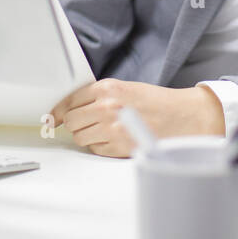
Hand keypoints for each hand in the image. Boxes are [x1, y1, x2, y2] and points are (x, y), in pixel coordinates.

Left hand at [50, 80, 224, 156]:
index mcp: (108, 88)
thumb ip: (99, 96)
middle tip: (87, 124)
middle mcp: (107, 107)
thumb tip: (72, 109)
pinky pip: (96, 150)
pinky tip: (115, 139)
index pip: (69, 101)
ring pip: (80, 138)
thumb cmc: (157, 102)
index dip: (59, 112)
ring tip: (104, 131)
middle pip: (72, 122)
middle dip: (76, 124)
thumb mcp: (126, 88)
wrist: (183, 117)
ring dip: (87, 137)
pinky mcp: (119, 147)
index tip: (54, 118)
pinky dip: (100, 147)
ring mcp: (112, 129)